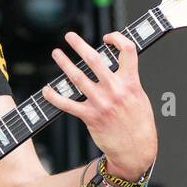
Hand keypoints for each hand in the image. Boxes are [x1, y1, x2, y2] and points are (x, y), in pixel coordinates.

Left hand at [40, 31, 157, 179]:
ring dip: (64, 63)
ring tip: (57, 54)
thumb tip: (116, 67)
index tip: (107, 37)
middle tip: (69, 36)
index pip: (128, 51)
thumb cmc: (139, 124)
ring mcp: (101, 102)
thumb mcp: (139, 97)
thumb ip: (128, 81)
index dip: (117, 38)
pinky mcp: (90, 116)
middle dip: (79, 44)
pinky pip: (67, 104)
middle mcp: (115, 90)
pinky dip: (54, 96)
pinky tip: (47, 90)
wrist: (137, 150)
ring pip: (77, 77)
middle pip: (94, 59)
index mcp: (131, 82)